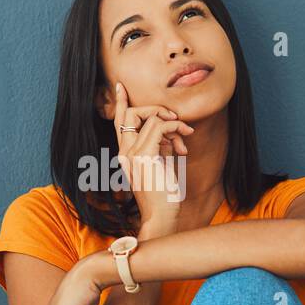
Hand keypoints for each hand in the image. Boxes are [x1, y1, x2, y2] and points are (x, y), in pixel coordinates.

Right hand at [114, 80, 192, 230]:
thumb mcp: (160, 167)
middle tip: (174, 119)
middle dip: (154, 108)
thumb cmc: (163, 196)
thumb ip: (159, 148)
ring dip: (174, 123)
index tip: (121, 87)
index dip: (120, 103)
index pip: (119, 123)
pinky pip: (161, 126)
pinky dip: (176, 128)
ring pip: (151, 117)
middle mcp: (125, 152)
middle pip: (130, 113)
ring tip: (185, 137)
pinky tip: (185, 142)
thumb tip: (170, 133)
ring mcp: (133, 153)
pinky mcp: (146, 155)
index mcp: (125, 155)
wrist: (160, 217)